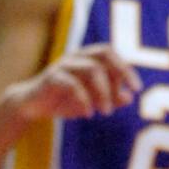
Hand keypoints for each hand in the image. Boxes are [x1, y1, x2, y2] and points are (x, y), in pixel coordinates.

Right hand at [11, 44, 141, 122]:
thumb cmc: (63, 101)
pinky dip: (84, 99)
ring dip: (104, 92)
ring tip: (106, 112)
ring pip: (91, 69)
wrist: (32, 106)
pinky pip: (72, 84)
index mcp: (86, 59)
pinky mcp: (51, 78)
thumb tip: (129, 97)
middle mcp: (76, 57)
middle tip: (131, 92)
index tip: (136, 88)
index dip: (125, 68)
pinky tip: (89, 114)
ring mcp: (63, 65)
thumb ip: (109, 99)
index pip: (111, 54)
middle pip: (103, 54)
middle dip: (120, 71)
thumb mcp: (90, 102)